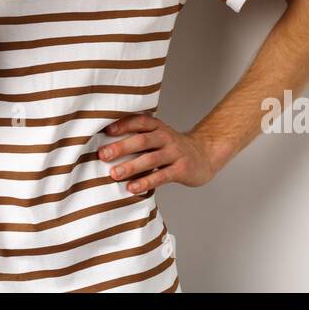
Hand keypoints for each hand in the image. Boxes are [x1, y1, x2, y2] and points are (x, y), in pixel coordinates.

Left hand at [98, 114, 218, 194]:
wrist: (205, 155)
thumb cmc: (173, 147)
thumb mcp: (158, 136)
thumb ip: (139, 137)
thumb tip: (107, 145)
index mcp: (158, 127)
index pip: (140, 122)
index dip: (123, 125)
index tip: (106, 131)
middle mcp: (166, 137)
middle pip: (142, 140)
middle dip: (121, 147)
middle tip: (103, 155)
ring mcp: (174, 153)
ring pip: (150, 159)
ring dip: (131, 167)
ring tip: (114, 174)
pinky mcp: (181, 170)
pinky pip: (161, 176)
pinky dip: (146, 182)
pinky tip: (132, 188)